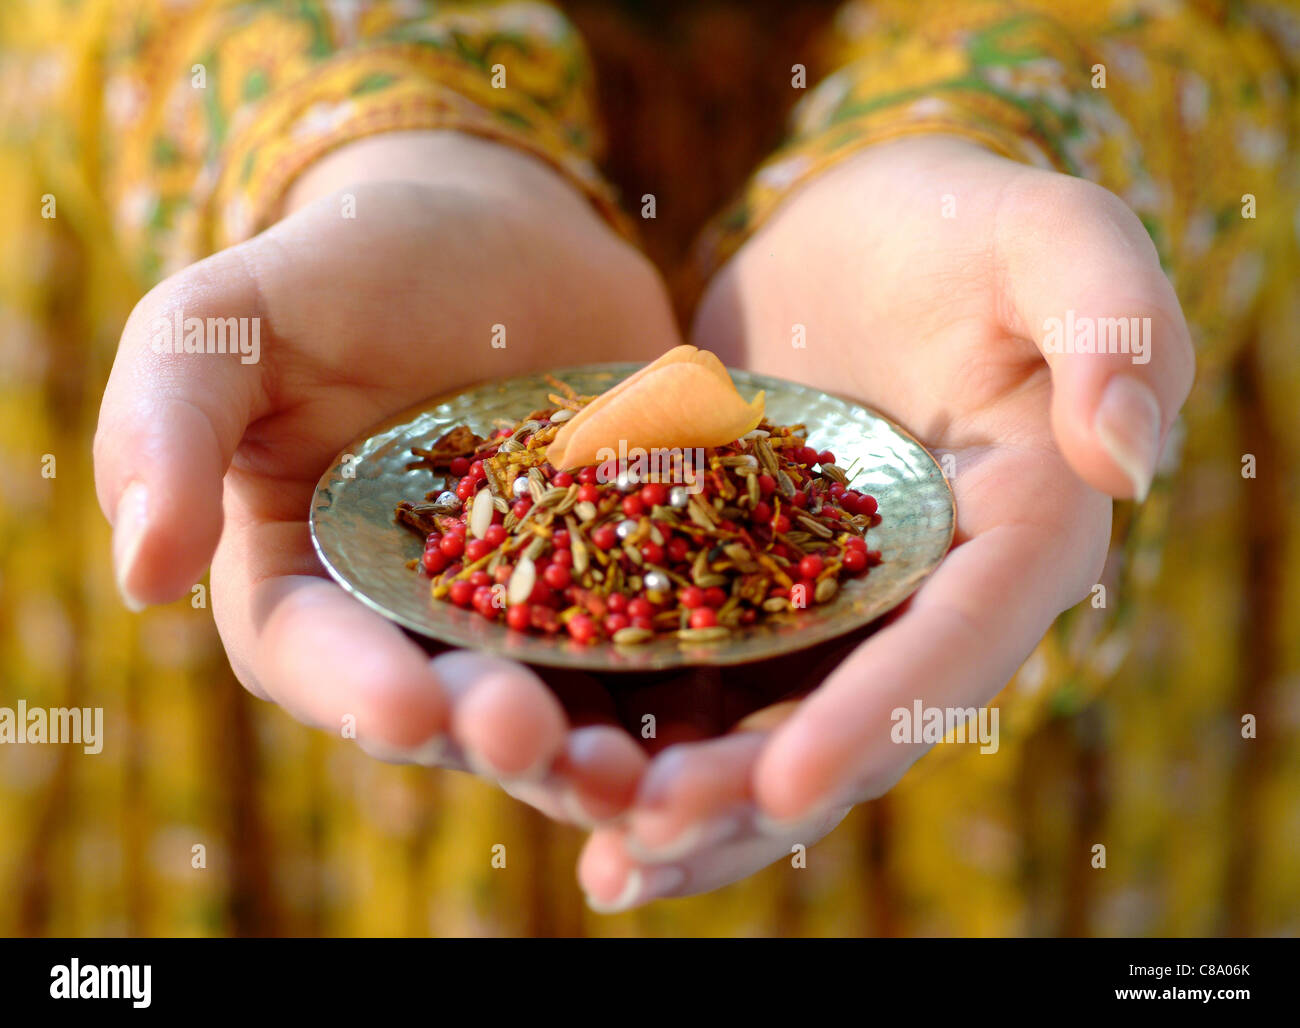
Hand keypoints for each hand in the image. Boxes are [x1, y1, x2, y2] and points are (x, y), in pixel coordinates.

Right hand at [94, 131, 681, 820]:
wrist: (502, 232)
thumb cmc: (352, 266)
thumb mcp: (236, 315)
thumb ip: (170, 422)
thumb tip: (137, 572)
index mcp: (306, 579)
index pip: (313, 655)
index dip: (354, 692)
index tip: (411, 705)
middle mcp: (417, 624)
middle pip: (447, 710)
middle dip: (491, 737)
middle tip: (538, 737)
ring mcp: (532, 617)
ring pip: (561, 710)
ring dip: (596, 755)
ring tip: (639, 769)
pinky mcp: (631, 590)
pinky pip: (659, 656)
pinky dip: (688, 696)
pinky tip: (731, 711)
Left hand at [578, 135, 1194, 908]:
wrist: (856, 235)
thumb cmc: (962, 223)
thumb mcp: (1048, 234)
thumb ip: (1108, 322)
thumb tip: (1129, 461)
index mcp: (1022, 532)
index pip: (959, 640)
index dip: (882, 715)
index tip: (789, 784)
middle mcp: (933, 595)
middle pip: (856, 719)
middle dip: (760, 791)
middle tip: (653, 837)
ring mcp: (839, 604)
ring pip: (774, 724)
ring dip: (697, 800)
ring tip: (606, 857)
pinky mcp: (755, 589)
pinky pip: (707, 676)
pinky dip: (651, 736)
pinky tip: (568, 787)